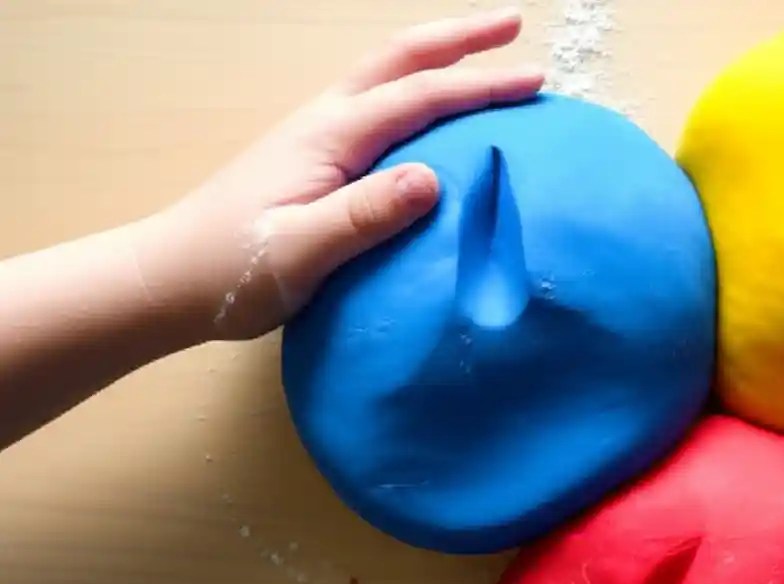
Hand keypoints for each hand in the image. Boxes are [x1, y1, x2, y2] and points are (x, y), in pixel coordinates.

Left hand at [139, 8, 542, 339]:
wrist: (170, 277)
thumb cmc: (232, 270)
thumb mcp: (301, 251)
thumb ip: (362, 216)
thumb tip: (432, 178)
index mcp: (329, 137)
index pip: (416, 98)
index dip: (477, 86)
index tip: (533, 80)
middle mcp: (326, 120)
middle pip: (400, 59)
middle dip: (460, 37)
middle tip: (515, 22)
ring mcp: (318, 133)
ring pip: (388, 74)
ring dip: (440, 55)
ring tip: (487, 49)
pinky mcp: (316, 155)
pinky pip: (380, 103)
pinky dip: (419, 87)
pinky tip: (435, 106)